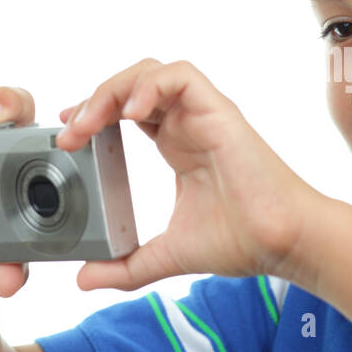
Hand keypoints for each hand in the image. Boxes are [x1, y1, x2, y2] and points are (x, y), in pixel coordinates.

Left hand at [30, 58, 317, 291]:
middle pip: (132, 84)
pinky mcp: (219, 111)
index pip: (127, 110)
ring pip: (150, 72)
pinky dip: (150, 86)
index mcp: (178, 145)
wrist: (284, 242)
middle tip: (68, 134)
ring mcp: (204, 114)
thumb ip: (128, 267)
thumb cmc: (244, 241)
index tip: (67, 136)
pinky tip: (129, 114)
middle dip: (94, 100)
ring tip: (89, 121)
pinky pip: (180, 76)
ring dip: (113, 89)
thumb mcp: (169, 255)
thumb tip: (85, 279)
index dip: (94, 114)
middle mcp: (188, 123)